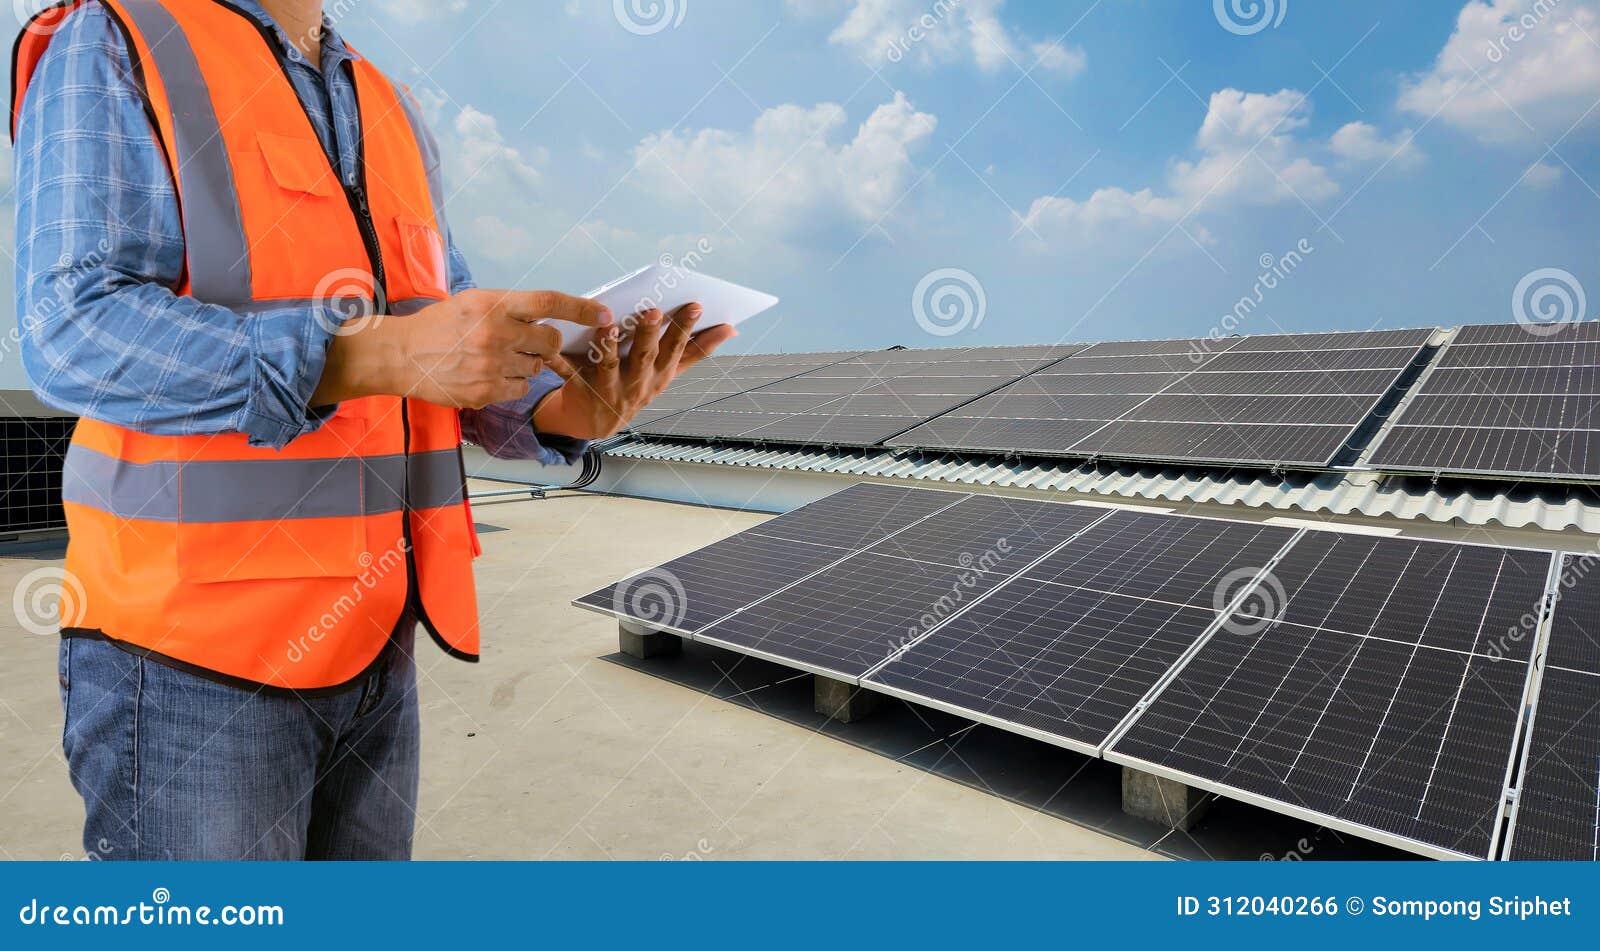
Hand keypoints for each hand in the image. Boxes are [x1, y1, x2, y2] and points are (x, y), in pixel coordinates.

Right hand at [314, 288, 611, 407]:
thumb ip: (512, 310)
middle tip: (526, 343)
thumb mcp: (475, 303)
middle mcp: (495, 333)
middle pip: (550, 341)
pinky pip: (520, 389)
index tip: (606, 314)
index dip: (582, 309)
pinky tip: (487, 375)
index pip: (549, 303)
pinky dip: (511, 384)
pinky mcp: (486, 391)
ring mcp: (491, 365)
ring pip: (536, 368)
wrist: (401, 355)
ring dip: (525, 364)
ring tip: (494, 358)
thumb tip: (551, 320)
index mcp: (494, 304)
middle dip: (547, 344)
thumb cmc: (441, 325)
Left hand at [533, 302, 735, 439]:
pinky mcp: (579, 389)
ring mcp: (608, 389)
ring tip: (609, 327)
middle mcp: (637, 384)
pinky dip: (559, 360)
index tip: (695, 306)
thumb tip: (732, 328)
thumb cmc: (635, 386)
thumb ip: (696, 350)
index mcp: (660, 375)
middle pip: (645, 357)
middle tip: (653, 311)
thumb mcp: (668, 372)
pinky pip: (568, 373)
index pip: (677, 350)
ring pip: (609, 366)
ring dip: (609, 347)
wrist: (595, 423)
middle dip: (651, 335)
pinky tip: (553, 345)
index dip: (687, 330)